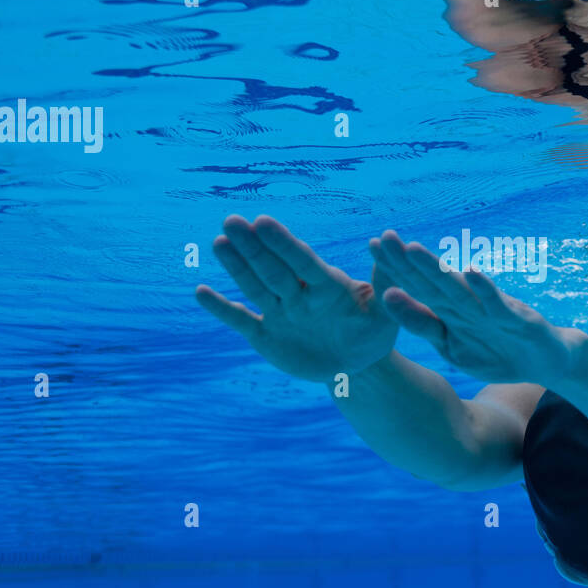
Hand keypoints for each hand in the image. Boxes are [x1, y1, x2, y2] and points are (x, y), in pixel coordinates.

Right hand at [196, 215, 397, 382]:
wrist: (356, 366)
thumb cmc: (373, 334)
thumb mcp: (386, 312)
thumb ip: (385, 281)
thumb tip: (387, 239)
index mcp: (326, 286)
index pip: (301, 261)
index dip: (283, 244)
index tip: (263, 221)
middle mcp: (298, 294)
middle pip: (273, 269)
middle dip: (253, 247)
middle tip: (232, 221)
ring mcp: (280, 314)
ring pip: (254, 287)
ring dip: (236, 267)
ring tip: (219, 242)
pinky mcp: (266, 336)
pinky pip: (241, 320)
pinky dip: (222, 309)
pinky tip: (201, 292)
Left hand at [368, 230, 581, 384]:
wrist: (548, 360)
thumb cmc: (497, 351)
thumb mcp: (452, 347)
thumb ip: (424, 324)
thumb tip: (389, 299)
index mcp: (450, 311)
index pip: (417, 287)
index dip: (395, 268)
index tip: (371, 246)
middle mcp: (468, 304)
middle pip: (432, 282)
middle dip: (407, 262)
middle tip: (383, 237)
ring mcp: (492, 310)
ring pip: (459, 289)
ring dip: (437, 270)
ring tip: (414, 250)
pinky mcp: (517, 318)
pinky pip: (497, 304)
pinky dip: (485, 289)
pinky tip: (470, 272)